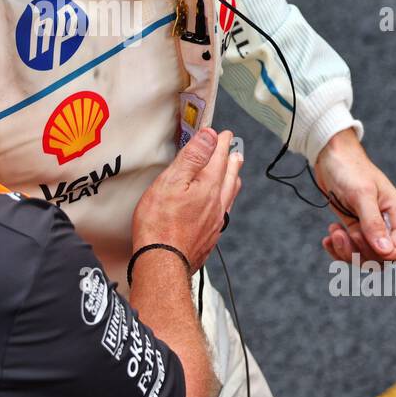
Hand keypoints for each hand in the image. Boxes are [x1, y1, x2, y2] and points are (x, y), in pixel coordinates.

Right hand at [131, 128, 242, 271]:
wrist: (162, 262)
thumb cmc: (160, 223)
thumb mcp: (172, 181)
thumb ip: (193, 157)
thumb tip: (210, 136)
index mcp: (208, 186)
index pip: (219, 158)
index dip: (221, 143)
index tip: (225, 134)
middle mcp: (217, 203)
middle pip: (229, 176)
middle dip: (231, 160)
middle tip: (234, 149)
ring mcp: (215, 221)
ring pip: (230, 195)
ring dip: (233, 179)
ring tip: (235, 172)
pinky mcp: (209, 237)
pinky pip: (224, 212)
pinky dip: (227, 200)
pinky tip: (222, 205)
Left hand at [314, 129, 395, 263]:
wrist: (330, 156)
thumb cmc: (349, 169)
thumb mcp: (361, 194)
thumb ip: (373, 223)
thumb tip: (385, 252)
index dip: (378, 254)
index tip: (358, 235)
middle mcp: (387, 224)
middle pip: (380, 260)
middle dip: (358, 253)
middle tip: (341, 233)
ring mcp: (371, 228)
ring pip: (364, 258)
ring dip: (345, 251)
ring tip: (333, 231)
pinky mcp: (355, 227)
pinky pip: (351, 250)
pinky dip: (338, 248)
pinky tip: (329, 236)